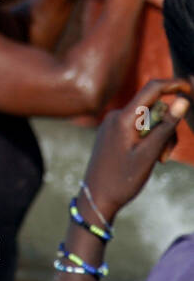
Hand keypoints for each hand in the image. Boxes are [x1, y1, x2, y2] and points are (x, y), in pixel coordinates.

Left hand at [81, 78, 190, 220]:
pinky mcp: (113, 132)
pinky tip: (148, 159)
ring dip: (159, 138)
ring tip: (158, 161)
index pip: (152, 89)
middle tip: (166, 155)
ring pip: (148, 121)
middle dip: (167, 127)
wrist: (96, 196)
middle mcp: (115, 116)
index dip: (173, 84)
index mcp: (123, 118)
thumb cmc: (123, 178)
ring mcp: (113, 124)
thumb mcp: (150, 153)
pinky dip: (149, 140)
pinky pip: (137, 128)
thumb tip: (183, 100)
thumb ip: (167, 126)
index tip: (191, 86)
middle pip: (153, 109)